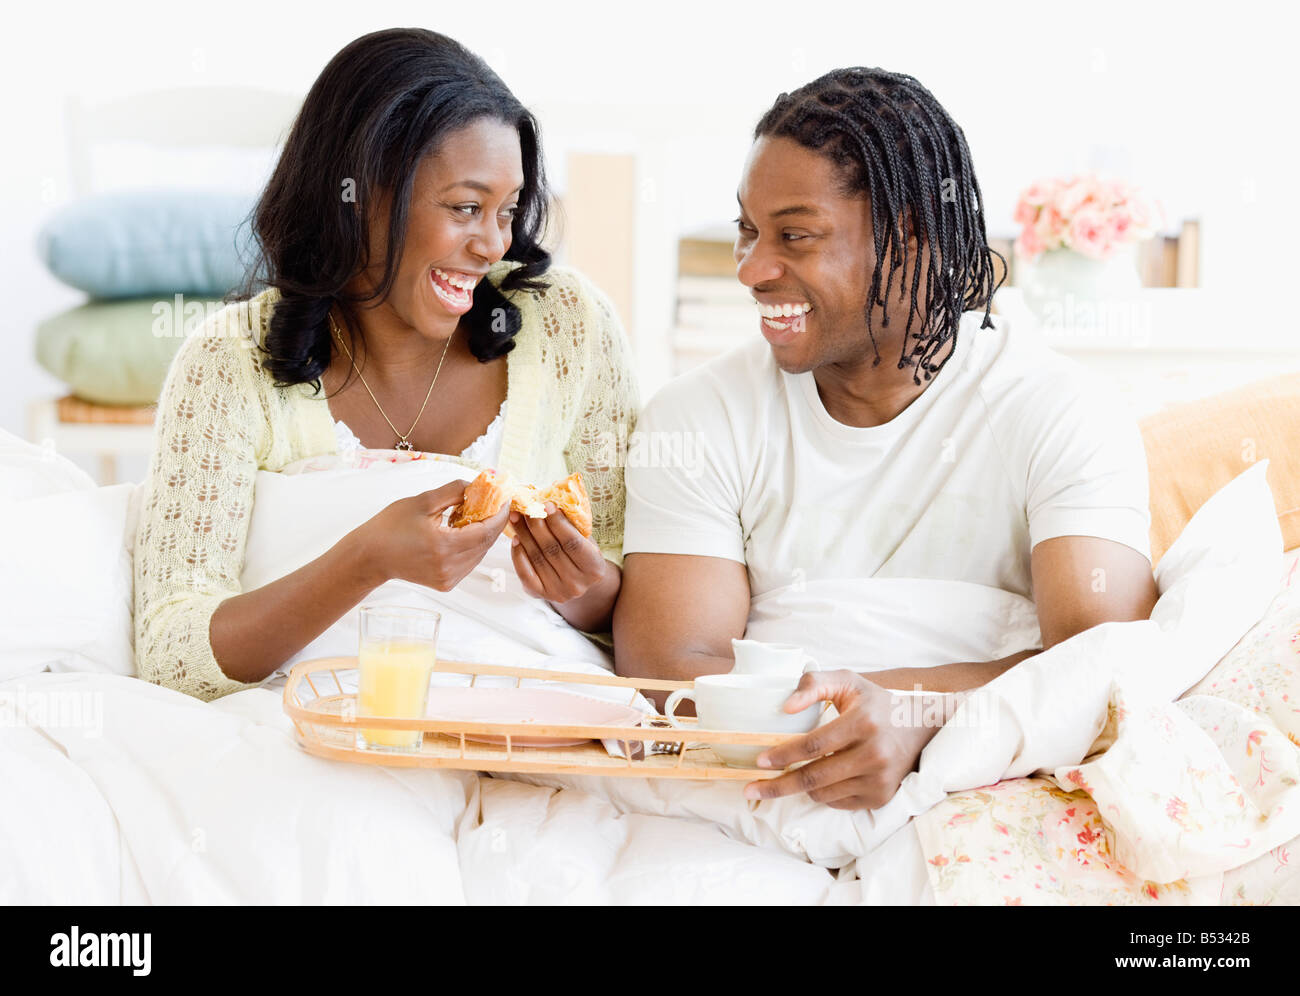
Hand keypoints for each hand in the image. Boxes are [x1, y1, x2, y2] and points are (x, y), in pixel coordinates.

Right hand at [355, 479, 509, 590]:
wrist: (370, 556)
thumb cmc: (391, 526)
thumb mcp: (423, 501)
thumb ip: (454, 492)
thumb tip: (479, 486)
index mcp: (444, 547)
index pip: (485, 531)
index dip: (499, 514)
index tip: (505, 498)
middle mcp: (449, 567)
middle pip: (485, 543)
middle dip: (493, 522)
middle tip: (495, 502)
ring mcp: (448, 579)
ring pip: (479, 554)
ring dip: (482, 534)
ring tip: (475, 515)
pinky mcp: (446, 584)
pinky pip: (469, 562)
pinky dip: (472, 546)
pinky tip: (462, 532)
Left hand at [509, 502, 612, 603]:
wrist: (580, 583)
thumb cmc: (582, 555)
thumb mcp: (586, 541)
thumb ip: (573, 527)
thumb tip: (550, 504)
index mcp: (594, 569)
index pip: (573, 542)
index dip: (558, 523)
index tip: (546, 505)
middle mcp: (577, 584)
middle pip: (552, 549)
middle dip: (537, 525)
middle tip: (526, 507)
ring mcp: (558, 592)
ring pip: (537, 558)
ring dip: (524, 535)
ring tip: (516, 518)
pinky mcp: (540, 595)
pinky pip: (525, 572)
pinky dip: (518, 554)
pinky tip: (516, 539)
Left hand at [743, 669, 939, 810]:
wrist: (921, 728)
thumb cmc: (876, 702)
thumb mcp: (847, 681)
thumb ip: (813, 684)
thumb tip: (784, 707)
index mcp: (863, 722)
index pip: (814, 745)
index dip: (783, 755)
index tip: (759, 761)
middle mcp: (874, 754)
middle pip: (814, 777)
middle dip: (777, 786)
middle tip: (750, 790)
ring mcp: (880, 780)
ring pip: (823, 793)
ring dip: (801, 786)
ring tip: (790, 775)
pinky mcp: (881, 797)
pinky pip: (838, 802)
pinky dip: (823, 793)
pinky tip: (823, 777)